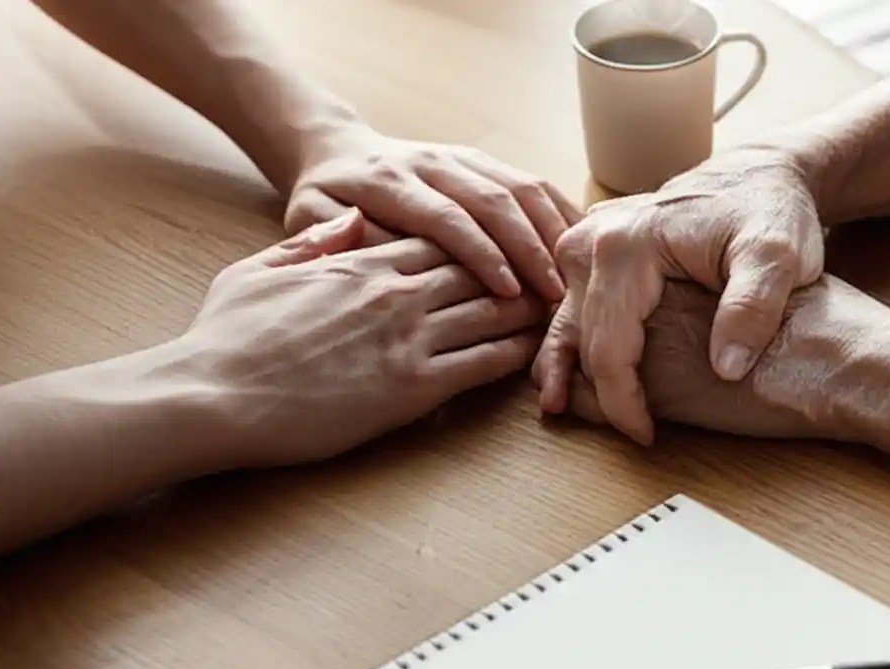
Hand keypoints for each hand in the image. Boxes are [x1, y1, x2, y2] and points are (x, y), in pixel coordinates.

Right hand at [185, 211, 543, 466]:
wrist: (212, 395)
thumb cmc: (226, 336)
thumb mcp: (261, 268)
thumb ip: (313, 242)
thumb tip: (351, 224)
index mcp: (360, 261)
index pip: (440, 237)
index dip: (479, 241)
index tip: (506, 245)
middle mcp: (393, 291)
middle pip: (479, 268)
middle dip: (520, 269)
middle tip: (554, 275)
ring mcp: (407, 338)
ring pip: (492, 312)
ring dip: (529, 310)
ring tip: (559, 311)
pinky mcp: (411, 388)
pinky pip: (482, 364)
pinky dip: (514, 355)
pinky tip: (535, 353)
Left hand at [283, 121, 581, 302]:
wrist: (336, 151)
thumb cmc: (323, 200)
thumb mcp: (310, 221)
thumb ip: (342, 240)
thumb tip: (382, 260)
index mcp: (390, 182)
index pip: (446, 217)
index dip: (481, 252)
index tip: (508, 290)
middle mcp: (433, 162)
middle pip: (493, 200)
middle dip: (529, 249)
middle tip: (554, 296)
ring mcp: (463, 157)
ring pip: (519, 186)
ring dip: (551, 232)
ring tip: (573, 277)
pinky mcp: (483, 160)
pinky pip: (529, 181)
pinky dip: (558, 212)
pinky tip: (579, 245)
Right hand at [533, 146, 824, 444]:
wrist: (763, 173)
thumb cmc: (773, 211)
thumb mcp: (780, 257)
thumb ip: (753, 309)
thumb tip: (725, 369)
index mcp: (625, 245)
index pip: (608, 347)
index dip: (623, 402)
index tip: (646, 436)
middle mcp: (593, 238)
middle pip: (577, 336)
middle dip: (591, 391)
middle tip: (617, 434)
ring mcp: (589, 239)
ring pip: (564, 318)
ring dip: (563, 366)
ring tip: (564, 409)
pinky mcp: (595, 245)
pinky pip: (574, 301)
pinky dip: (575, 338)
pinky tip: (579, 373)